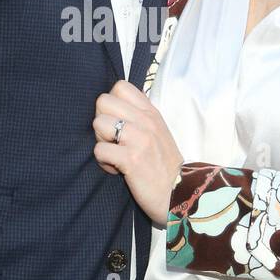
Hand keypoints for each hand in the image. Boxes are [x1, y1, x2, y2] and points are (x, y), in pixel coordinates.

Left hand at [93, 79, 183, 226]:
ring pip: (98, 124)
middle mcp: (145, 120)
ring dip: (101, 142)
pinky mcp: (131, 159)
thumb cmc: (164, 164)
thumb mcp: (157, 131)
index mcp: (151, 112)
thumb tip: (113, 108)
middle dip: (101, 121)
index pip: (120, 86)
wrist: (181, 193)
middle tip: (113, 140)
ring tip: (115, 155)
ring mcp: (139, 138)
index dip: (112, 104)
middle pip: (102, 101)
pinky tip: (117, 169)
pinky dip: (104, 162)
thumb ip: (139, 116)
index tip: (118, 122)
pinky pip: (99, 150)